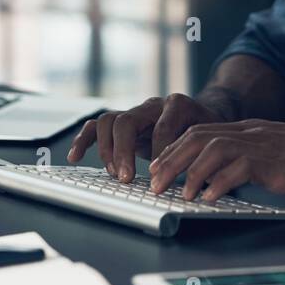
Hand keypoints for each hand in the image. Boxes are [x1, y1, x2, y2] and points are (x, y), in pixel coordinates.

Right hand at [66, 93, 230, 180]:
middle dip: (124, 151)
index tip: (162, 177)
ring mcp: (135, 113)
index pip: (162, 127)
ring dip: (107, 150)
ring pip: (108, 121)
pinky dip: (83, 140)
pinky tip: (75, 156)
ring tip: (115, 173)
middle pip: (126, 120)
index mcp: (177, 105)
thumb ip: (202, 154)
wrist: (203, 117)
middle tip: (126, 178)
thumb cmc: (206, 132)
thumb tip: (199, 179)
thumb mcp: (210, 141)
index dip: (160, 153)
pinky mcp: (122, 124)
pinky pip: (96, 126)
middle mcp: (152, 105)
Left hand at [147, 119, 284, 202]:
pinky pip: (236, 168)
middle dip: (170, 159)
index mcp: (252, 129)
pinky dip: (217, 182)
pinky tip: (206, 197)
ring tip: (175, 193)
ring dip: (187, 172)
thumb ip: (253, 160)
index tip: (159, 167)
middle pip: (198, 137)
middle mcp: (252, 132)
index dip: (176, 149)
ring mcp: (262, 144)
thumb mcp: (279, 155)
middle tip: (154, 181)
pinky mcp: (273, 161)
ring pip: (210, 149)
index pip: (202, 132)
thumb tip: (225, 179)